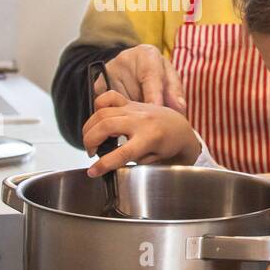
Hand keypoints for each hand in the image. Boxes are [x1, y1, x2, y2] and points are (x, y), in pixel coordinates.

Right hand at [82, 90, 201, 175]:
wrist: (180, 129)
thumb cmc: (169, 148)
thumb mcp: (154, 161)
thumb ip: (132, 162)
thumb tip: (108, 164)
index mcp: (151, 138)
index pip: (122, 153)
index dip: (103, 164)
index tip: (93, 172)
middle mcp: (141, 120)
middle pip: (106, 127)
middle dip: (90, 142)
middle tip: (91, 153)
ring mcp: (135, 109)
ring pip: (102, 112)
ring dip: (89, 128)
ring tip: (91, 141)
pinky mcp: (130, 103)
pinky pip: (109, 97)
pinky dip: (98, 106)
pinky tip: (97, 120)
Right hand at [97, 45, 187, 113]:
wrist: (132, 65)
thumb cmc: (156, 72)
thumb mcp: (169, 78)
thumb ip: (175, 92)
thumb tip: (179, 108)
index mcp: (147, 54)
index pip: (150, 77)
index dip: (154, 98)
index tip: (156, 113)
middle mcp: (125, 59)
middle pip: (135, 93)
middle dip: (144, 111)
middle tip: (152, 122)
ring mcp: (109, 71)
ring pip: (121, 103)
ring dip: (131, 115)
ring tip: (139, 117)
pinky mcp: (97, 84)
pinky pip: (108, 106)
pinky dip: (119, 114)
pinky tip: (127, 115)